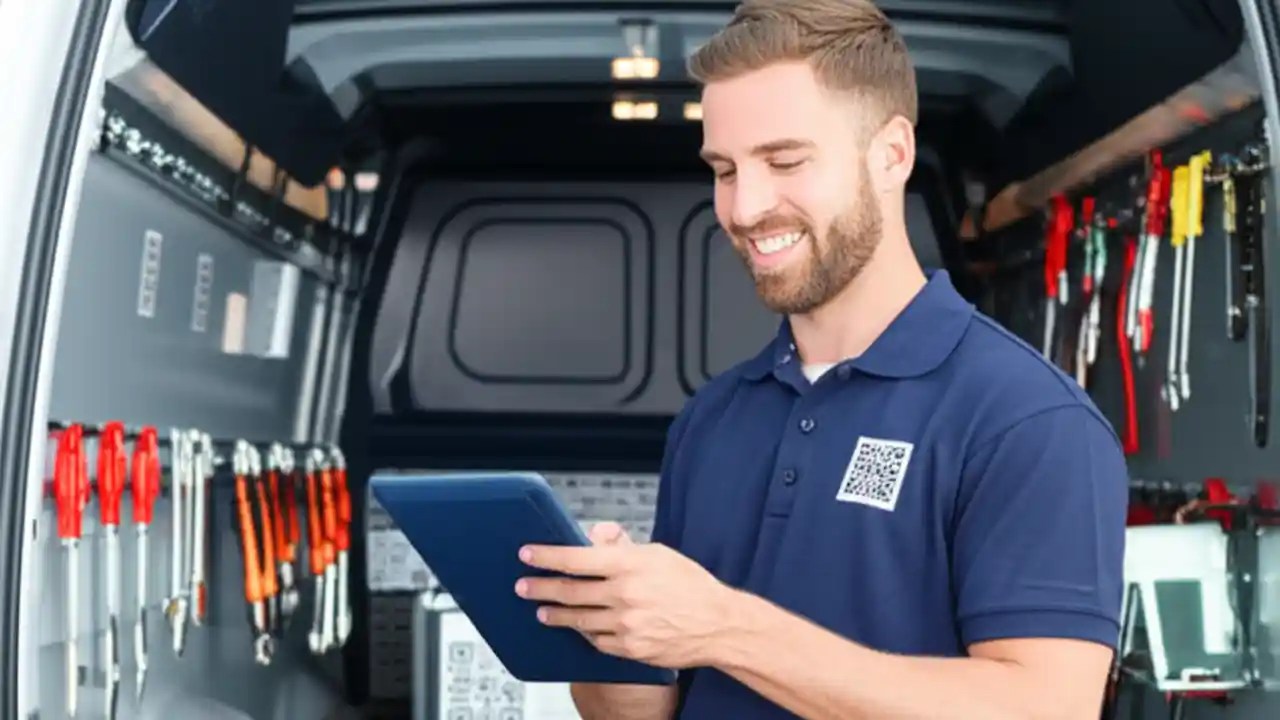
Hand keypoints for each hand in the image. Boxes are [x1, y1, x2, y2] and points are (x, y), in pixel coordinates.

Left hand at [515, 522, 738, 668]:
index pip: (576, 558)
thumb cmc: (690, 585)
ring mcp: (626, 624)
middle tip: (523, 586)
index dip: (546, 556)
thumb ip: (621, 546)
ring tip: (542, 611)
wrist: (718, 624)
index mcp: (630, 564)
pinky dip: (584, 633)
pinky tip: (576, 628)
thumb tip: (594, 536)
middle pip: (569, 592)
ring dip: (555, 615)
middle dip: (540, 588)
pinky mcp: (630, 648)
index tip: (527, 554)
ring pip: (578, 620)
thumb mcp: (657, 553)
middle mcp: (625, 594)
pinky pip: (596, 641)